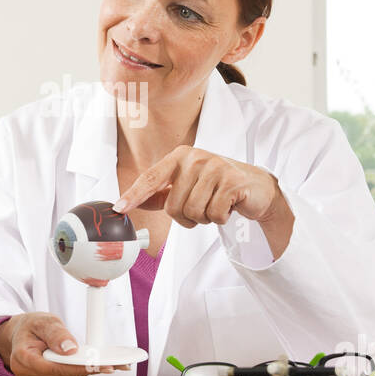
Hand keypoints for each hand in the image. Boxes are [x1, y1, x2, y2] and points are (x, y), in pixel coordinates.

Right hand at [0, 313, 122, 375]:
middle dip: (87, 367)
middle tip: (112, 361)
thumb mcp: (43, 322)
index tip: (98, 363)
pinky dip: (80, 374)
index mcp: (21, 359)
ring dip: (85, 371)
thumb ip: (56, 334)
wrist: (24, 339)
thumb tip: (70, 349)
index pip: (54, 368)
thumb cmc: (32, 329)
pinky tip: (86, 364)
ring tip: (98, 359)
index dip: (78, 366)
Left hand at [113, 146, 294, 257]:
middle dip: (186, 217)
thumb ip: (160, 194)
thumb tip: (130, 203)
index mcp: (180, 156)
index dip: (134, 195)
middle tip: (202, 209)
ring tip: (215, 205)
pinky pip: (214, 215)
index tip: (119, 208)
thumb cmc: (217, 186)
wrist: (256, 187)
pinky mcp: (232, 182)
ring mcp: (215, 168)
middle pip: (173, 206)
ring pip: (193, 212)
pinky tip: (228, 207)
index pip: (151, 178)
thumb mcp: (187, 186)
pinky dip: (220, 219)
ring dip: (204, 218)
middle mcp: (195, 158)